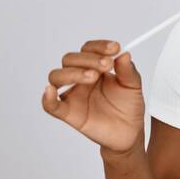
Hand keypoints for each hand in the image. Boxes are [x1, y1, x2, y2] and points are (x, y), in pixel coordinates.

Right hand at [41, 40, 144, 154]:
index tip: (115, 48)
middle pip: (70, 59)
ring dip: (72, 73)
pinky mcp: (68, 113)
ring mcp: (72, 94)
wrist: (130, 131)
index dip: (99, 46)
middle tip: (107, 65)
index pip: (88, 49)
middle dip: (88, 59)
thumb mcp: (133, 85)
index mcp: (94, 67)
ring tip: (92, 76)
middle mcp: (79, 77)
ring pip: (56, 76)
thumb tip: (124, 54)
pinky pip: (50, 105)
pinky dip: (47, 98)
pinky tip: (50, 92)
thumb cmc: (128, 106)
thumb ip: (128, 70)